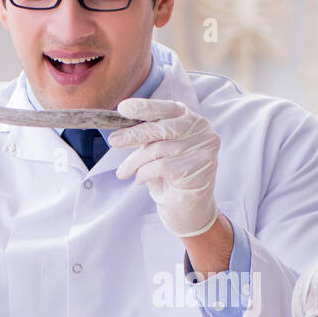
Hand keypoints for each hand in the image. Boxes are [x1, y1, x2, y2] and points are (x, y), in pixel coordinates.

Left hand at [109, 99, 220, 237]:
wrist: (188, 209)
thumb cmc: (170, 175)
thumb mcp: (158, 149)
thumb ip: (148, 135)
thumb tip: (121, 129)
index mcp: (191, 120)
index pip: (167, 108)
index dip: (144, 107)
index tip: (123, 108)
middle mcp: (202, 131)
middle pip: (161, 128)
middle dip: (133, 135)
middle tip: (114, 141)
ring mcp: (203, 149)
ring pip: (157, 149)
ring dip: (135, 162)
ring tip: (124, 172)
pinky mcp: (200, 168)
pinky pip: (161, 166)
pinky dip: (145, 173)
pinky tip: (141, 179)